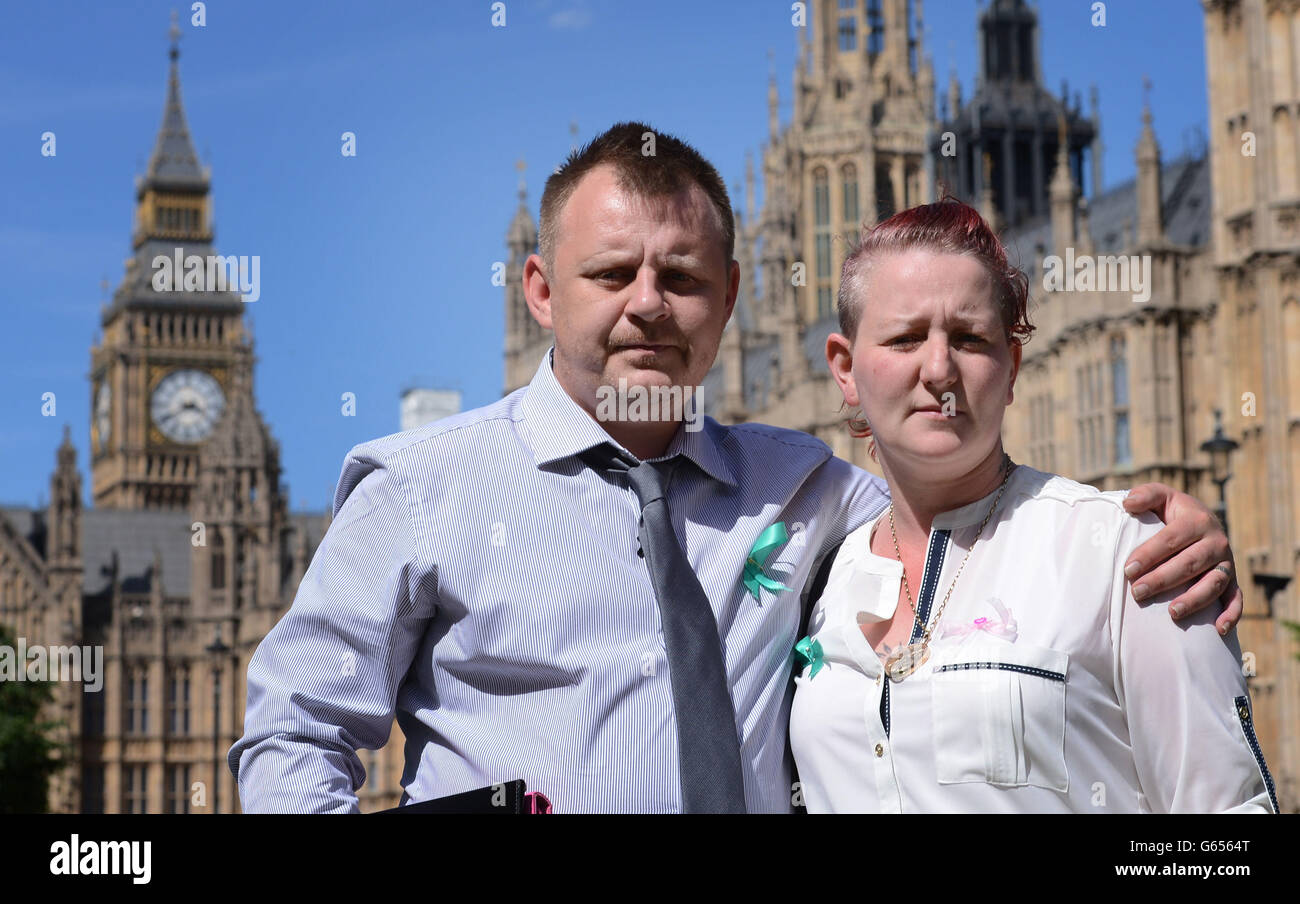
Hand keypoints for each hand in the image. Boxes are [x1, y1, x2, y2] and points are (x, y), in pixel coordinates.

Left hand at [1122, 483, 1241, 635]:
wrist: (1202, 522)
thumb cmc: (1173, 512)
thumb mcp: (1162, 497)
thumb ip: (1146, 495)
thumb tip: (1128, 503)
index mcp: (1197, 520)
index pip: (1171, 539)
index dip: (1149, 555)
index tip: (1127, 570)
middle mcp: (1216, 542)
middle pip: (1190, 564)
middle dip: (1163, 580)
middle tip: (1138, 593)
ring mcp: (1226, 563)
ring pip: (1213, 584)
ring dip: (1195, 600)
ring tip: (1173, 612)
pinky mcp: (1233, 580)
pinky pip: (1236, 599)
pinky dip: (1231, 614)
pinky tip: (1219, 629)